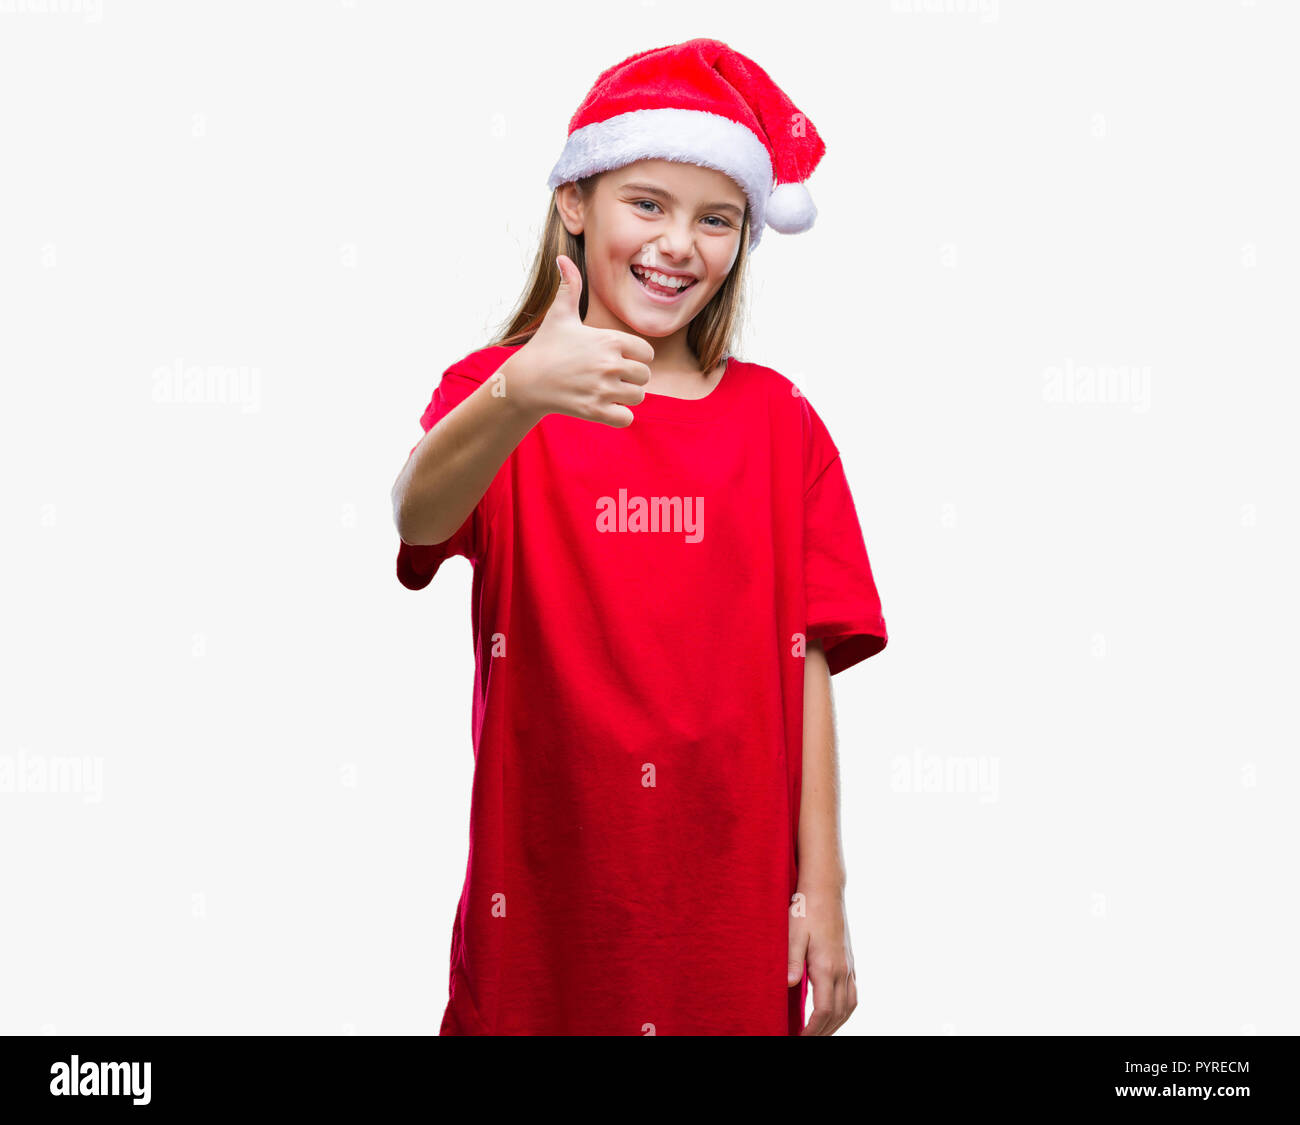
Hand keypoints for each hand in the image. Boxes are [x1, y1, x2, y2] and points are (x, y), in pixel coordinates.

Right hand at [502, 254, 654, 426]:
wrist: (525, 381)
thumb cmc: (546, 347)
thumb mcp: (559, 315)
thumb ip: (569, 287)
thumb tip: (562, 259)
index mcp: (609, 340)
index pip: (647, 353)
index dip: (636, 357)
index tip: (619, 359)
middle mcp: (610, 364)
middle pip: (644, 376)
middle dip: (632, 378)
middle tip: (611, 377)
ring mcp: (603, 389)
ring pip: (638, 397)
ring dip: (626, 397)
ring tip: (608, 392)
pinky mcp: (595, 411)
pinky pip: (627, 418)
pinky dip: (620, 416)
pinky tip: (605, 408)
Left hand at [789, 884, 857, 1034]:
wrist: (825, 888)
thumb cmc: (806, 908)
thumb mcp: (793, 932)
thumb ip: (791, 959)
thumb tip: (787, 985)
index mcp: (826, 966)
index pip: (824, 1010)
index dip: (813, 1030)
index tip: (800, 1038)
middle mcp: (842, 969)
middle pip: (838, 1013)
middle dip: (824, 1031)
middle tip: (807, 1039)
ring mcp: (849, 965)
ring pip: (850, 1005)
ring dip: (837, 1023)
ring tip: (821, 1032)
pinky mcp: (850, 959)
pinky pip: (853, 992)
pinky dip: (845, 1008)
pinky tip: (836, 1011)